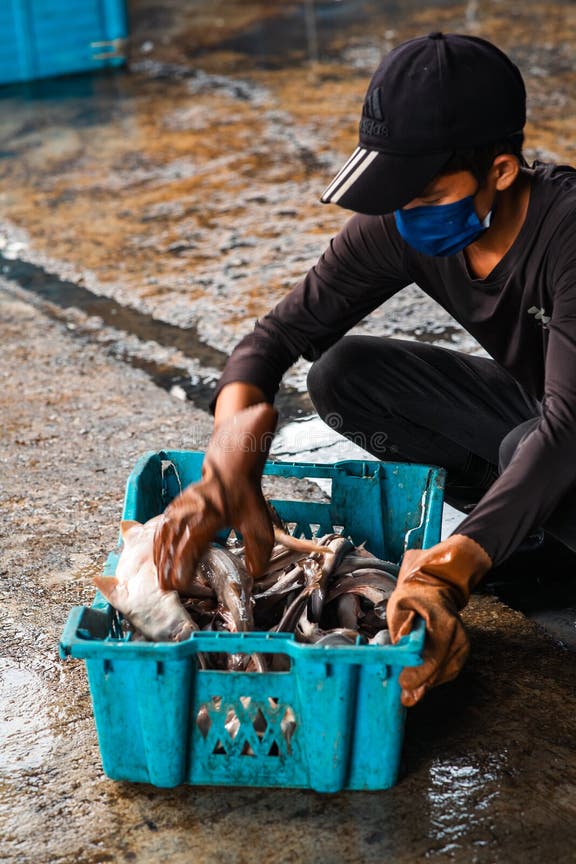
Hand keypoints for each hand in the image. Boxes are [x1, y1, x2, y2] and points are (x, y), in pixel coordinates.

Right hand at [153, 403, 277, 591]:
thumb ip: (258, 551)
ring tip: (160, 579)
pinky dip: (157, 545)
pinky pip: (160, 528)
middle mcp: (188, 513)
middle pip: (172, 545)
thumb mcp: (259, 525)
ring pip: (163, 537)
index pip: (190, 545)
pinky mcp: (174, 507)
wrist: (230, 469)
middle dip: (167, 568)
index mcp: (208, 517)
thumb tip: (254, 574)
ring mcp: (179, 509)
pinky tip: (158, 558)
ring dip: (160, 558)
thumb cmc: (244, 497)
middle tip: (166, 590)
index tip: (180, 584)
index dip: (183, 566)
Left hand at [387, 534, 491, 706]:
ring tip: (408, 690)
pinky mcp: (462, 654)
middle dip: (420, 684)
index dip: (419, 672)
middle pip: (440, 668)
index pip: (434, 653)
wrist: (433, 591)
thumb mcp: (399, 607)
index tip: (404, 685)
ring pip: (443, 674)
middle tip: (404, 697)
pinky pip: (447, 673)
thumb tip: (400, 655)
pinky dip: (432, 678)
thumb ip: (401, 631)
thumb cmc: (413, 600)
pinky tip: (420, 677)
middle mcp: (458, 634)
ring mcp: (463, 645)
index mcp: (443, 621)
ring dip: (425, 683)